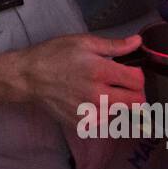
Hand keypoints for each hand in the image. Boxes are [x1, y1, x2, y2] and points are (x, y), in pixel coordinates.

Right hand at [19, 33, 144, 127]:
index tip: (128, 71)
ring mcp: (90, 114)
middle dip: (135, 92)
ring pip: (122, 113)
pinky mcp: (83, 126)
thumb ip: (114, 45)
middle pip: (137, 103)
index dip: (137, 74)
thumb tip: (138, 42)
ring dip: (119, 104)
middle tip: (121, 84)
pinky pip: (106, 123)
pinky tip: (90, 102)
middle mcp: (98, 96)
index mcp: (100, 72)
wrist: (29, 78)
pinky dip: (104, 114)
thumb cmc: (54, 55)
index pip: (138, 81)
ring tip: (101, 92)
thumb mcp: (83, 42)